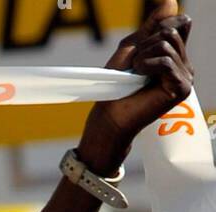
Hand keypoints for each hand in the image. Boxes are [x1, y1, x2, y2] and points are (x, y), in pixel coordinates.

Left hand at [78, 4, 192, 172]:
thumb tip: (171, 2)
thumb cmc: (116, 85)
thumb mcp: (133, 47)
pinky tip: (139, 77)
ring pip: (167, 44)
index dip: (158, 26)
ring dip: (143, 56)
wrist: (109, 116)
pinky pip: (166, 61)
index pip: (179, 23)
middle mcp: (184, 65)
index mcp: (175, 54)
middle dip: (145, 44)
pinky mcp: (181, 88)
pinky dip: (146, 65)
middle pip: (171, 31)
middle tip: (134, 66)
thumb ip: (152, 25)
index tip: (140, 47)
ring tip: (135, 74)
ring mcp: (186, 77)